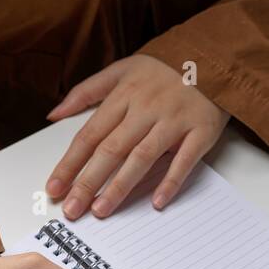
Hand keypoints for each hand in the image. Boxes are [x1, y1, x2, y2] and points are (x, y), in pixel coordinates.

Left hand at [45, 54, 228, 218]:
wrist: (214, 59)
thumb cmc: (164, 70)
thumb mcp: (121, 69)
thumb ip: (87, 91)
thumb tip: (54, 113)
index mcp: (124, 95)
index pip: (89, 135)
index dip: (70, 163)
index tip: (54, 188)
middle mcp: (146, 109)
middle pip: (111, 149)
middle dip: (88, 182)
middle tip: (72, 209)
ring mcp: (174, 121)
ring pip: (142, 157)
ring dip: (120, 186)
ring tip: (102, 210)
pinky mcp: (201, 131)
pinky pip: (184, 160)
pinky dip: (171, 181)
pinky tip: (157, 202)